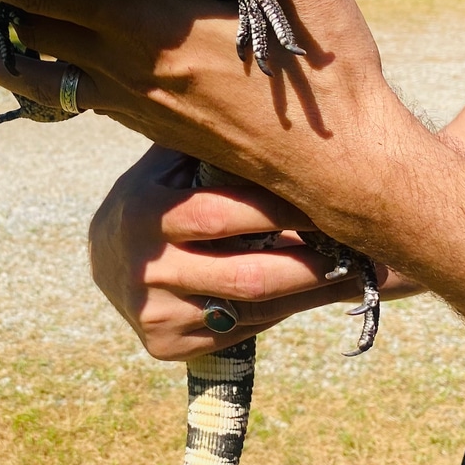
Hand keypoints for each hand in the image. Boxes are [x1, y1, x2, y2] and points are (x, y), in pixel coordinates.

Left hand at [0, 0, 412, 239]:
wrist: (337, 166)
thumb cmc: (323, 67)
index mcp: (143, 22)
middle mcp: (119, 66)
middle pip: (27, 23)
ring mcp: (126, 102)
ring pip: (37, 66)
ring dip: (8, 35)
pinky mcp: (140, 123)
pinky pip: (66, 95)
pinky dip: (37, 70)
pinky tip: (30, 59)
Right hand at [87, 145, 419, 360]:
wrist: (105, 259)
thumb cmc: (156, 196)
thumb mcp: (168, 165)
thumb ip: (211, 146)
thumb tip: (284, 118)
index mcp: (143, 212)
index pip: (222, 214)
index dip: (282, 210)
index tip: (331, 201)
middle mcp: (145, 269)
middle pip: (246, 275)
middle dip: (311, 263)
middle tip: (359, 251)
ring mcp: (154, 314)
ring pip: (252, 310)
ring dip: (311, 295)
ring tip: (354, 275)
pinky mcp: (165, 346)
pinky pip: (240, 331)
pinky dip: (282, 314)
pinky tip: (310, 296)